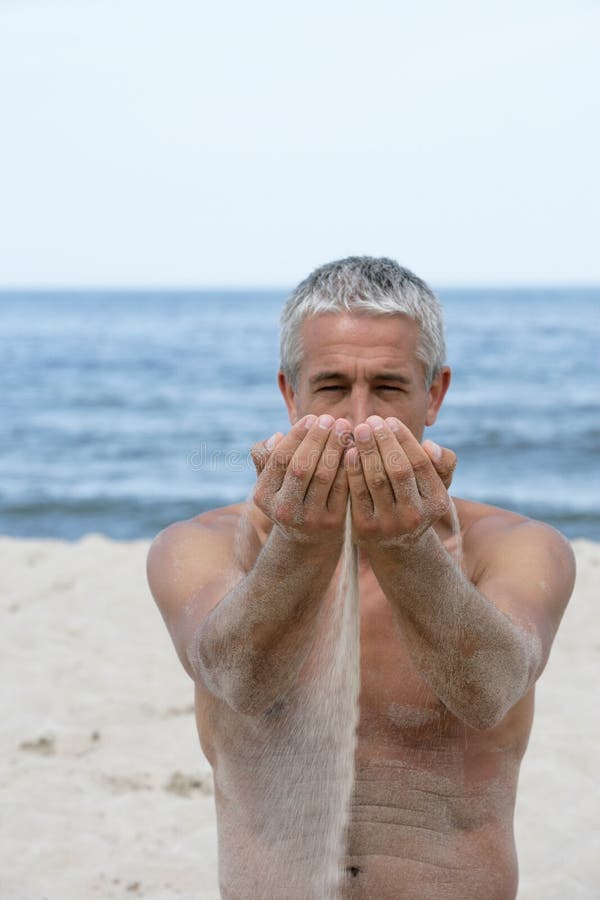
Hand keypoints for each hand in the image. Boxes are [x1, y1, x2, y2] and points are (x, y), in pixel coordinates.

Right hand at [250, 415, 351, 544]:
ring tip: (345, 428)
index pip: (280, 458)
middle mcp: (283, 510)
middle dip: (317, 439)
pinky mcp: (332, 523)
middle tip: (331, 418)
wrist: (308, 538)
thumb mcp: (271, 481)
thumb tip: (277, 436)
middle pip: (301, 467)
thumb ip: (266, 457)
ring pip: (323, 476)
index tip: (312, 417)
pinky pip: (342, 488)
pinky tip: (355, 447)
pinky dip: (348, 465)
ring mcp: (308, 519)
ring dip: (335, 447)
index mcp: (263, 496)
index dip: (297, 435)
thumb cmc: (289, 496)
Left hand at [344, 415, 456, 546]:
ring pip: (377, 480)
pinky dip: (353, 470)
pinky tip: (349, 451)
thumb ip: (442, 463)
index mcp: (436, 501)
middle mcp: (415, 515)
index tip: (390, 420)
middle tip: (371, 420)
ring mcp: (389, 524)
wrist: (395, 543)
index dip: (404, 438)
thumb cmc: (416, 501)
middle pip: (398, 470)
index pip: (420, 462)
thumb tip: (430, 445)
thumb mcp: (435, 485)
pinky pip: (358, 493)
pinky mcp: (365, 528)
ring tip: (359, 430)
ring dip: (367, 451)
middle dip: (384, 441)